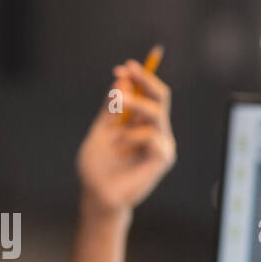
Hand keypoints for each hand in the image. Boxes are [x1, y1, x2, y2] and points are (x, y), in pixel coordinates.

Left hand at [76, 58, 175, 214]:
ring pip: (156, 110)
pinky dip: (131, 135)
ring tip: (115, 106)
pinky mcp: (163, 157)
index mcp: (140, 121)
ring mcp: (161, 143)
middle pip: (161, 96)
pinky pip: (152, 135)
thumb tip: (122, 80)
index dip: (138, 77)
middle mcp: (155, 129)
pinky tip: (117, 146)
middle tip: (128, 70)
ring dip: (133, 103)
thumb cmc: (98, 165)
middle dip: (145, 79)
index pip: (147, 93)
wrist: (97, 193)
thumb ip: (112, 108)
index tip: (122, 67)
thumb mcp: (101, 129)